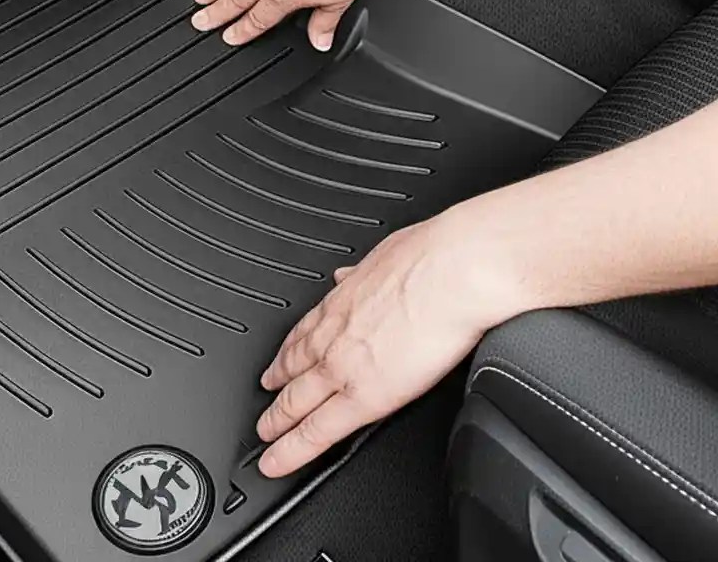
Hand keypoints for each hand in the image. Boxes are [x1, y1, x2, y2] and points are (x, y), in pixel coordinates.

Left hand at [254, 213, 532, 477]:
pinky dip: (292, 449)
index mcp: (341, 303)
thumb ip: (360, 274)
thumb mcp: (380, 256)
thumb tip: (348, 275)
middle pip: (292, 368)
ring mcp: (341, 367)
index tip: (279, 363)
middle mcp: (332, 335)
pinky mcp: (362, 397)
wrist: (454, 274)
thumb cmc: (434, 259)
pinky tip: (278, 461)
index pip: (304, 333)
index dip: (288, 351)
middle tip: (262, 399)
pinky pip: (317, 431)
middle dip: (274, 386)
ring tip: (265, 435)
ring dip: (277, 420)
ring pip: (295, 401)